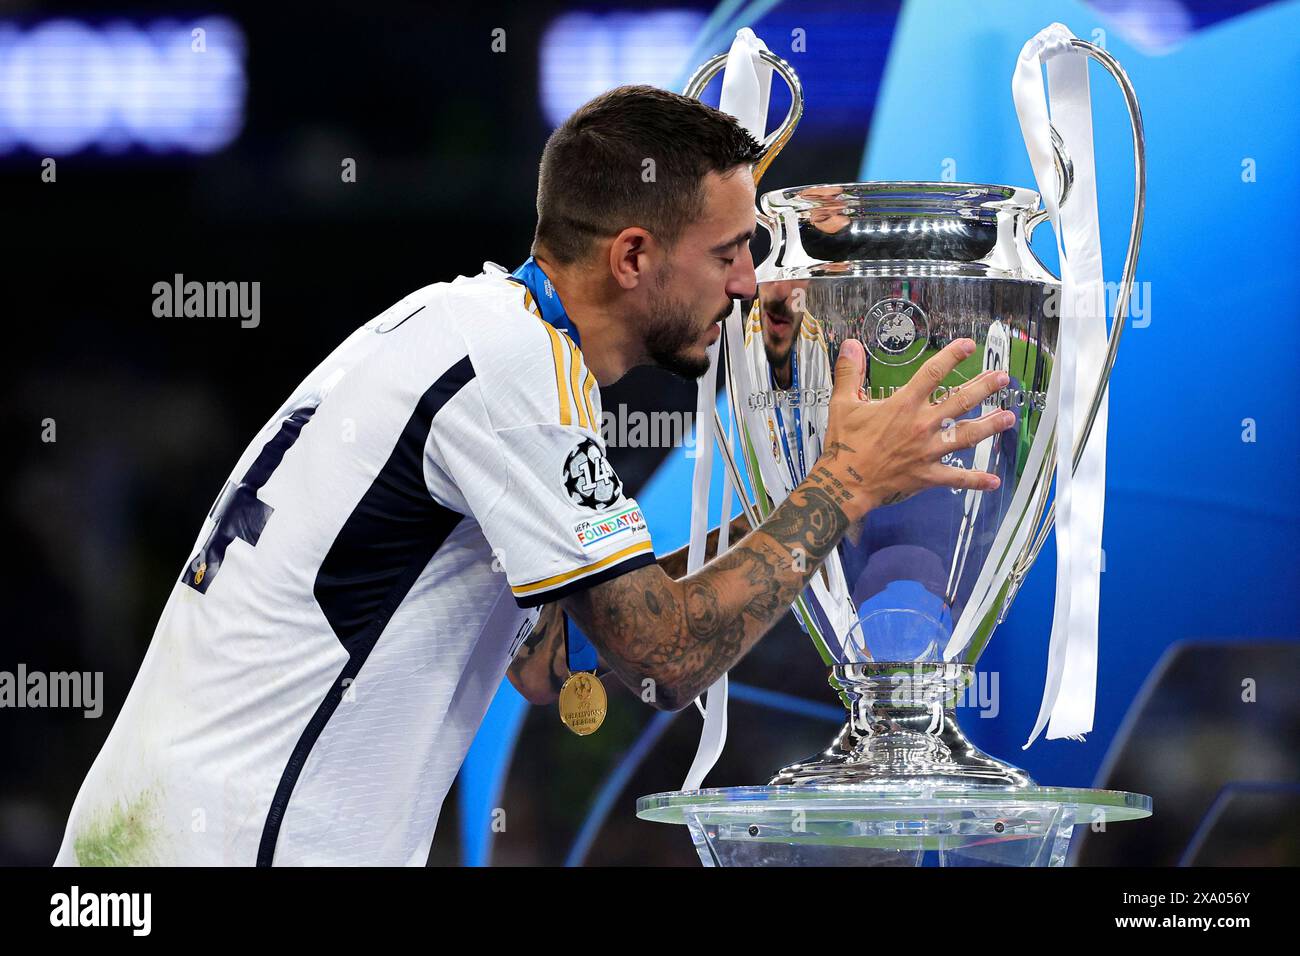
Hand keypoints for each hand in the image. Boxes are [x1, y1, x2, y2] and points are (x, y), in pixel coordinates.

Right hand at [819, 338, 1013, 519]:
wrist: (844, 483)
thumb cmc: (844, 444)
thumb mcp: (842, 403)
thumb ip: (849, 372)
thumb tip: (851, 344)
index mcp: (903, 405)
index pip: (933, 374)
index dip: (952, 356)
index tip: (968, 345)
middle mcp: (921, 425)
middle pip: (960, 401)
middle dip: (984, 387)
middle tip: (1003, 378)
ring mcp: (928, 451)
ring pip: (966, 435)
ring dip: (990, 426)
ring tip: (1008, 417)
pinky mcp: (928, 475)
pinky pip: (956, 478)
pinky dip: (976, 481)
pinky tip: (994, 481)